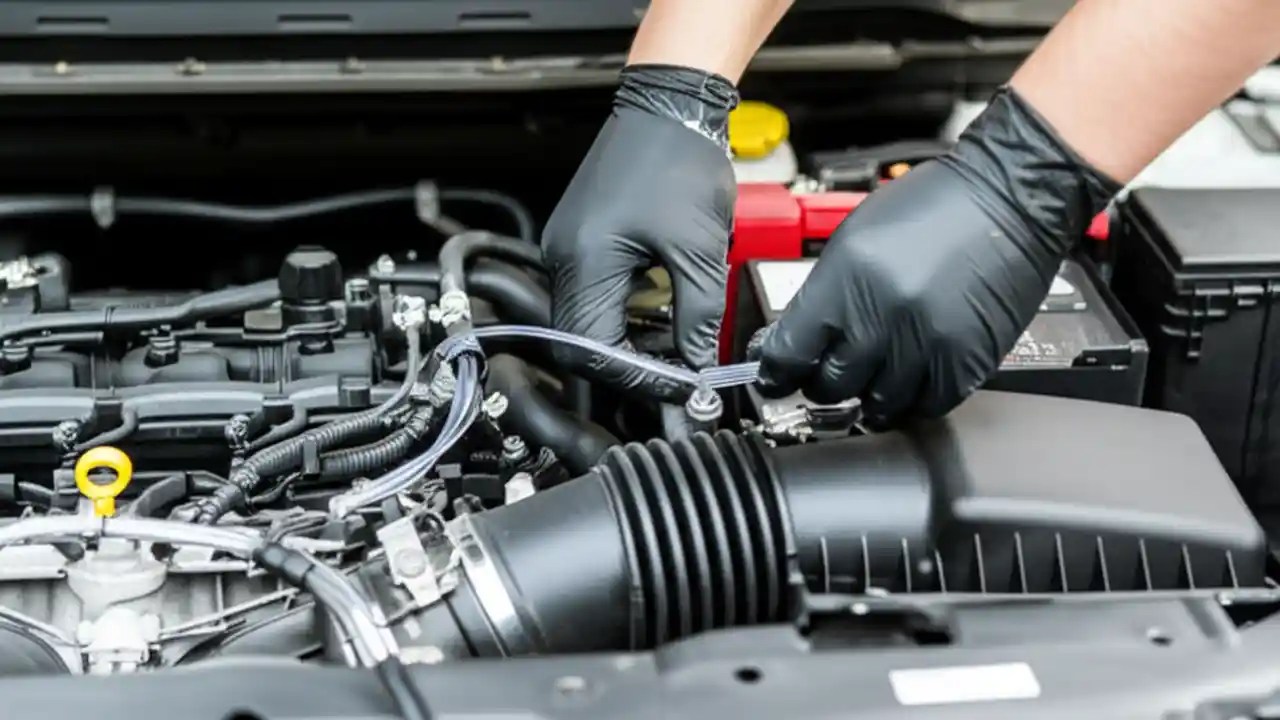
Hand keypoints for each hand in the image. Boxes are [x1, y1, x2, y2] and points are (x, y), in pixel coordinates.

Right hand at [543, 65, 737, 391]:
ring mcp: (566, 248)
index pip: (593, 349)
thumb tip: (699, 365)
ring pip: (583, 326)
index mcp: (585, 259)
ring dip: (624, 345)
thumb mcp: (700, 249)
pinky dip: (620, 319)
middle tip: (673, 377)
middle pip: (579, 344)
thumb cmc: (678, 160)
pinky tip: (655, 321)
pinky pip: (589, 299)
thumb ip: (700, 317)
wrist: (668, 108)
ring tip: (672, 351)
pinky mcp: (578, 243)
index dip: (635, 377)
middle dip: (627, 368)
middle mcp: (563, 256)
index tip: (676, 387)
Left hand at [756, 87, 1117, 426]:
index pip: (788, 353)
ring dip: (870, 394)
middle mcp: (882, 318)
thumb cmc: (934, 207)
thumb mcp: (855, 239)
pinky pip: (927, 406)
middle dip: (823, 382)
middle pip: (829, 386)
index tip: (774, 378)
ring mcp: (925, 345)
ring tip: (876, 371)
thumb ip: (823, 295)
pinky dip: (915, 398)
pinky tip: (913, 376)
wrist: (1009, 197)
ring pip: (877, 405)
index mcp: (846, 283)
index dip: (775, 371)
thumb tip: (792, 340)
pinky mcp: (966, 362)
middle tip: (831, 370)